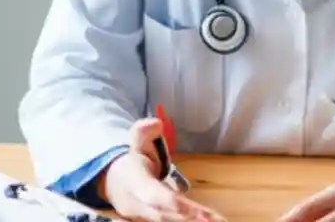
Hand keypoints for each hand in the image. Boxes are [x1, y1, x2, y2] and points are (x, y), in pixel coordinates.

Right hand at [97, 118, 224, 221]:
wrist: (116, 182)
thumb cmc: (133, 160)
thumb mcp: (136, 141)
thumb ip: (143, 131)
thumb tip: (155, 123)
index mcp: (133, 181)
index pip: (151, 194)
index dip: (168, 201)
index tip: (187, 209)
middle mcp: (137, 203)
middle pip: (163, 213)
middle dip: (187, 217)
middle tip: (213, 220)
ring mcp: (145, 215)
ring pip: (169, 220)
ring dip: (193, 221)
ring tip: (218, 221)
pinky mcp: (156, 218)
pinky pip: (174, 221)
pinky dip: (192, 220)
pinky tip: (214, 221)